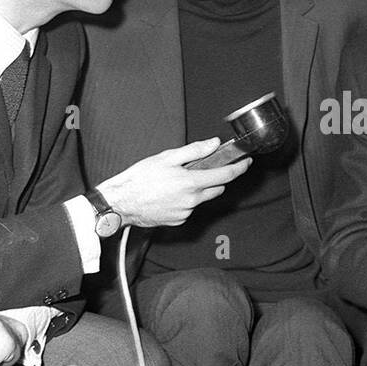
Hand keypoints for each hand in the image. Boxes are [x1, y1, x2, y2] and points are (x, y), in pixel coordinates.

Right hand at [99, 139, 250, 226]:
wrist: (120, 203)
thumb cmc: (139, 179)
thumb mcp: (166, 158)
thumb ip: (194, 151)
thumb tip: (214, 144)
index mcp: (191, 183)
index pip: (226, 176)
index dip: (239, 168)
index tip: (246, 162)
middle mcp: (192, 201)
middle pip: (217, 188)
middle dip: (216, 178)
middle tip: (203, 168)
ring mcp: (186, 213)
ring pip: (202, 199)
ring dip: (198, 189)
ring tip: (177, 181)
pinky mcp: (178, 221)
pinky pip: (189, 208)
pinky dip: (186, 200)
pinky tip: (170, 194)